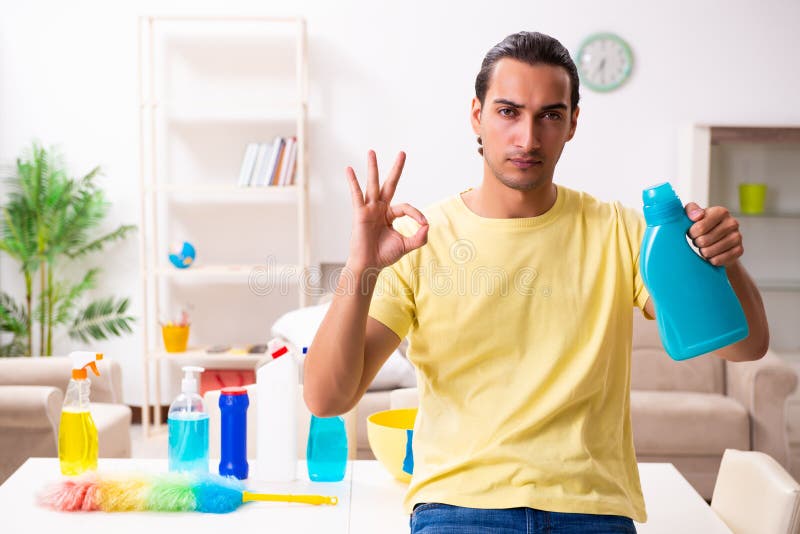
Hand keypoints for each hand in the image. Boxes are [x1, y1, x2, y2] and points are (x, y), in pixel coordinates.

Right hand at [345, 150, 428, 270]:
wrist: (369, 265)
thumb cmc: (384, 255)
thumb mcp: (407, 245)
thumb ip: (420, 237)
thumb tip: (427, 225)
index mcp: (389, 214)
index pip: (406, 207)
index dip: (417, 214)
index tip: (423, 224)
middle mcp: (379, 209)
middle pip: (389, 184)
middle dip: (396, 169)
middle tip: (403, 153)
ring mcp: (369, 209)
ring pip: (373, 185)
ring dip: (373, 167)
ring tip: (372, 151)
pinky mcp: (359, 213)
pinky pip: (356, 195)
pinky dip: (353, 182)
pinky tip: (349, 169)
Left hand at [685, 202, 742, 266]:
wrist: (717, 239)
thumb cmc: (702, 225)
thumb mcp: (693, 215)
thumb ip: (691, 210)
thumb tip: (697, 216)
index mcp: (721, 212)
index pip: (700, 228)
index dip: (692, 233)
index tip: (693, 232)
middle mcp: (732, 223)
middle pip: (703, 241)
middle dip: (697, 243)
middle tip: (699, 240)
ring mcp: (737, 237)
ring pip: (709, 252)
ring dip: (703, 252)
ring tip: (705, 246)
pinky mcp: (739, 251)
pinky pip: (717, 260)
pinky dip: (711, 260)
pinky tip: (712, 254)